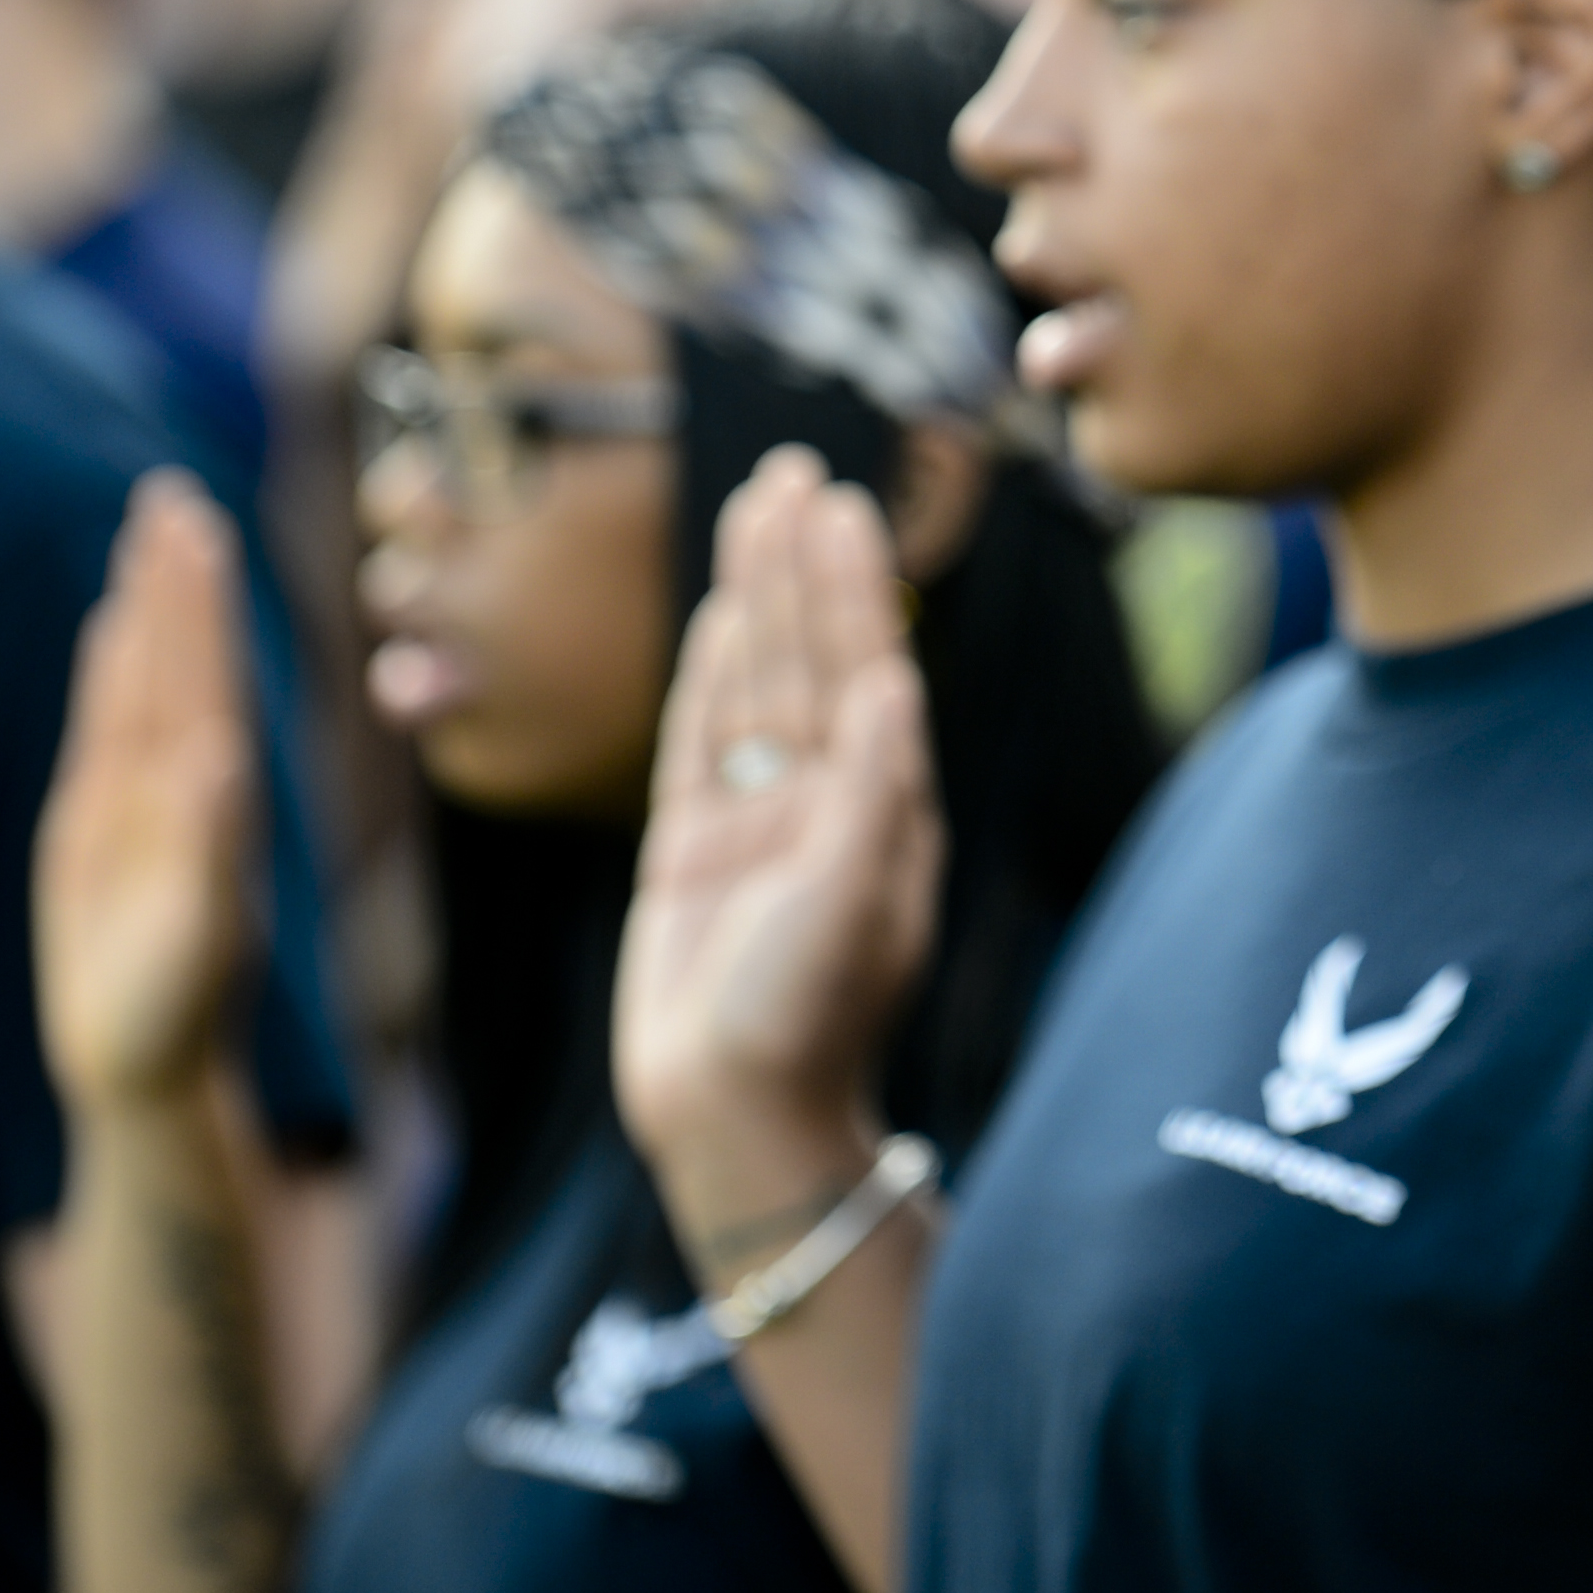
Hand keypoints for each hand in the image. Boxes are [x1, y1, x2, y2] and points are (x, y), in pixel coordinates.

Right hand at [35, 473, 260, 1109]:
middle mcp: (184, 787)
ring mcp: (141, 802)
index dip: (200, 606)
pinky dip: (109, 672)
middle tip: (172, 492)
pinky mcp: (95, 829)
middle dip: (177, 582)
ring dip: (148, 611)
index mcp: (213, 800)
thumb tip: (221, 755)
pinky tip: (110, 624)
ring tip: (150, 530)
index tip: (196, 527)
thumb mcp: (191, 940)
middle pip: (179, 664)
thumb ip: (206, 849)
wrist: (148, 1070)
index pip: (206, 680)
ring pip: (143, 684)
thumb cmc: (173, 1017)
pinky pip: (103, 730)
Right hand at [614, 449, 944, 1251]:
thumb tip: (899, 685)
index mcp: (879, 811)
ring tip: (755, 512)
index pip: (863, 667)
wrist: (737, 1124)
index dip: (850, 584)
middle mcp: (823, 805)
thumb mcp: (856, 904)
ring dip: (754, 599)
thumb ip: (875, 793)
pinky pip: (702, 743)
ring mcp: (756, 827)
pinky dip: (711, 675)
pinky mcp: (692, 857)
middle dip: (801, 564)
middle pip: (808, 656)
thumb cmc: (806, 1023)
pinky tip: (717, 617)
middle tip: (796, 468)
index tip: (843, 501)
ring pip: (753, 684)